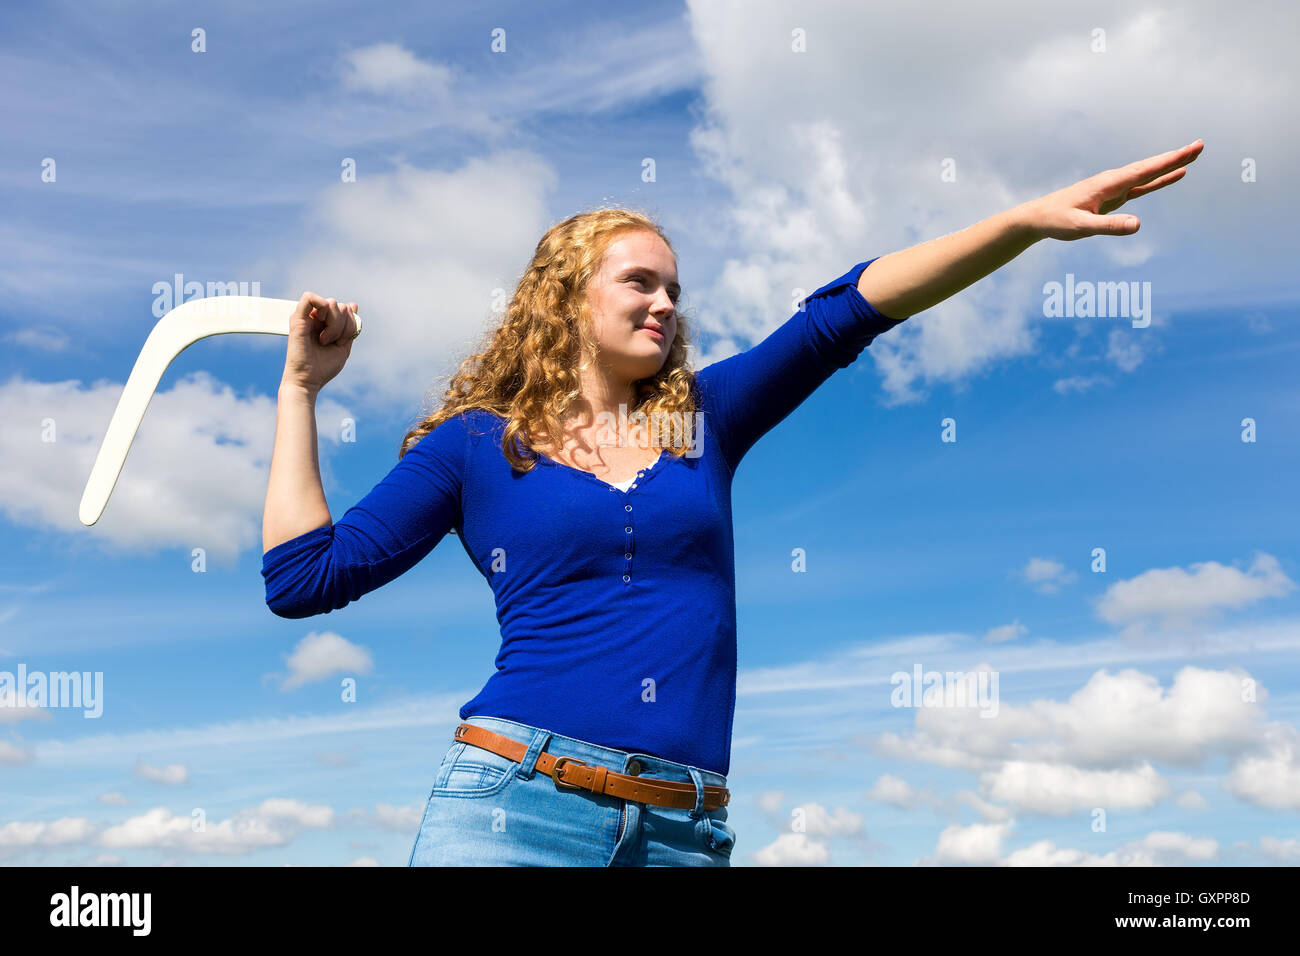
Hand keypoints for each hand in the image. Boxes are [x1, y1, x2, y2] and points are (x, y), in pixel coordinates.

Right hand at [282, 292, 360, 392]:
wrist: (307, 381)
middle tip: (333, 342)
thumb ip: (350, 327)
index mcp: (327, 324)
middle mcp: (316, 318)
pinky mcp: (297, 319)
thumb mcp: (344, 347)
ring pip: (331, 302)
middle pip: (341, 305)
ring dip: (335, 324)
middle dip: (344, 325)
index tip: (344, 340)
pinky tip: (321, 326)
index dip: (351, 324)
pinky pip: (309, 297)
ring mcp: (307, 317)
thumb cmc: (323, 367)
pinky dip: (321, 308)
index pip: (346, 310)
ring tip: (325, 339)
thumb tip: (353, 304)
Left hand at [1021, 140, 1203, 240]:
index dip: (1170, 161)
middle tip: (1200, 146)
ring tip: (1192, 156)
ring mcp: (1114, 188)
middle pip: (1150, 168)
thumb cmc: (1057, 221)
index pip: (1145, 171)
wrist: (1038, 217)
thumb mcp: (1082, 228)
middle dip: (1175, 157)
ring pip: (1148, 175)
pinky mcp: (1113, 197)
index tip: (1191, 150)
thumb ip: (1109, 227)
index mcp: (1108, 184)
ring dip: (1170, 166)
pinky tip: (1173, 176)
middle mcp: (1113, 181)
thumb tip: (1138, 225)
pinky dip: (1158, 180)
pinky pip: (1141, 187)